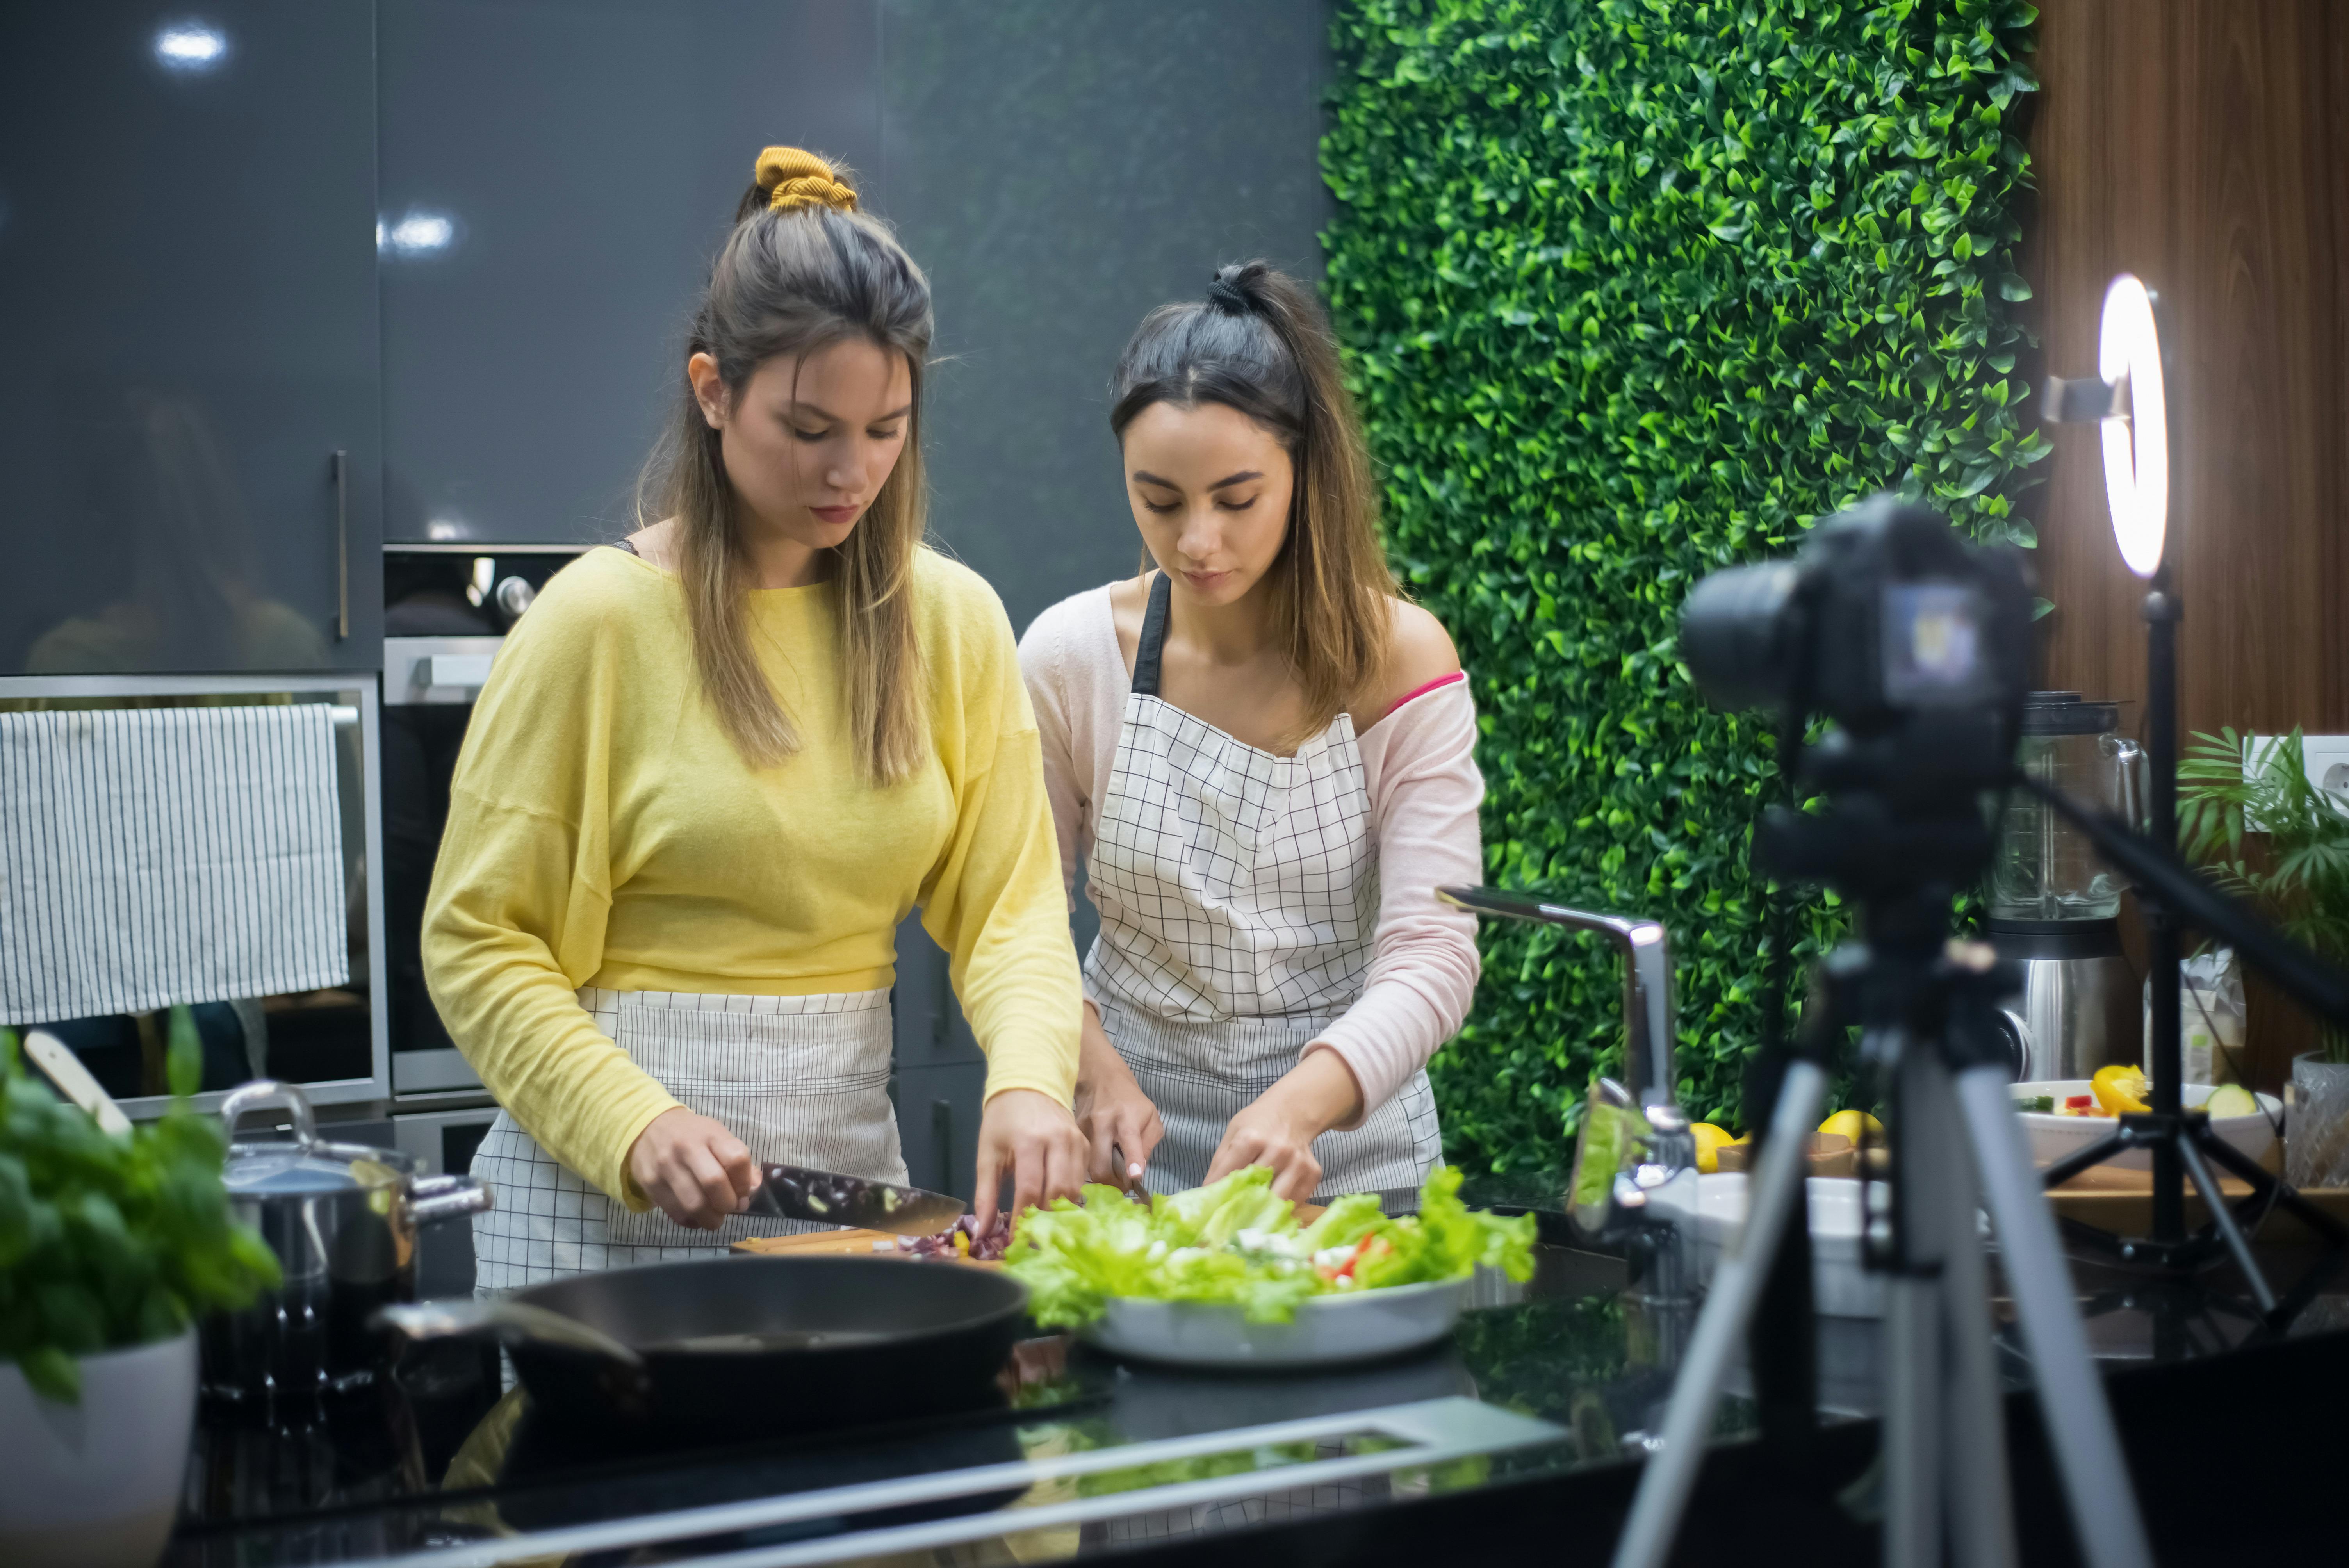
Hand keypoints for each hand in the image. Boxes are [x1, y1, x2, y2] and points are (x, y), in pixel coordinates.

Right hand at [626, 1107, 756, 1229]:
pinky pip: (677, 1213)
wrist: (649, 1129)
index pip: (736, 1159)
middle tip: (729, 1208)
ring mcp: (666, 1167)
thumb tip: (754, 1190)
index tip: (744, 1194)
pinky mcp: (651, 1185)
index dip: (745, 1183)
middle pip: (714, 1184)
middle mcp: (686, 1148)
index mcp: (710, 1134)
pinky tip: (697, 1216)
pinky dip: (692, 1221)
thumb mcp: (717, 1137)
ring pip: (694, 1205)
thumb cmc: (692, 1135)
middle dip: (728, 1205)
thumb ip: (739, 1162)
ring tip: (715, 1217)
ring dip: (711, 1219)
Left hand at [972, 1088, 1087, 1234]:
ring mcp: (1075, 1141)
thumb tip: (982, 1232)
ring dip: (1059, 1210)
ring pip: (1074, 1188)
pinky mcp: (1085, 1144)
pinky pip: (1082, 1178)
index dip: (1023, 1218)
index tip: (1015, 1239)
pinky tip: (1055, 1202)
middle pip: (1057, 1192)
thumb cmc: (1003, 1120)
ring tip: (1043, 1223)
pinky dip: (1070, 1195)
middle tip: (1032, 1234)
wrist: (1029, 1083)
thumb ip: (985, 1194)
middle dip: (1045, 1218)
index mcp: (1029, 1141)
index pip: (1030, 1190)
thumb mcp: (988, 1154)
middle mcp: (1057, 1141)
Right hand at [1073, 1004, 1161, 1190]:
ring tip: (1113, 1176)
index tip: (1135, 1176)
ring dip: (1102, 1178)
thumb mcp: (1151, 1118)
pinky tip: (1100, 1163)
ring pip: (1088, 1167)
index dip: (1132, 1159)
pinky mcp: (1073, 1134)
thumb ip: (1148, 1145)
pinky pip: (1081, 1159)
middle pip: (1100, 1165)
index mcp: (1126, 1118)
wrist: (1100, 1078)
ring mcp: (1084, 1130)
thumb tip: (1137, 1171)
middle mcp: (1102, 1124)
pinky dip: (1091, 1166)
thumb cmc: (1131, 1102)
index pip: (1129, 1140)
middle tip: (1122, 1186)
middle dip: (1112, 1183)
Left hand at [1204, 1048, 1363, 1203]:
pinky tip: (1274, 1204)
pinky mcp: (1312, 1173)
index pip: (1230, 1175)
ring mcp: (1297, 1163)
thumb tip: (1208, 1194)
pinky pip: (1295, 1200)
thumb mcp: (1234, 1132)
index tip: (1211, 1209)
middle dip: (1241, 1207)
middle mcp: (1277, 1151)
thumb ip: (1220, 1162)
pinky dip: (1283, 1206)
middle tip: (1232, 1218)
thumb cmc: (1258, 1123)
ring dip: (1263, 1211)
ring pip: (1277, 1201)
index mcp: (1251, 1139)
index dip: (1218, 1194)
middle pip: (1255, 1192)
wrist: (1294, 1110)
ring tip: (1252, 1217)